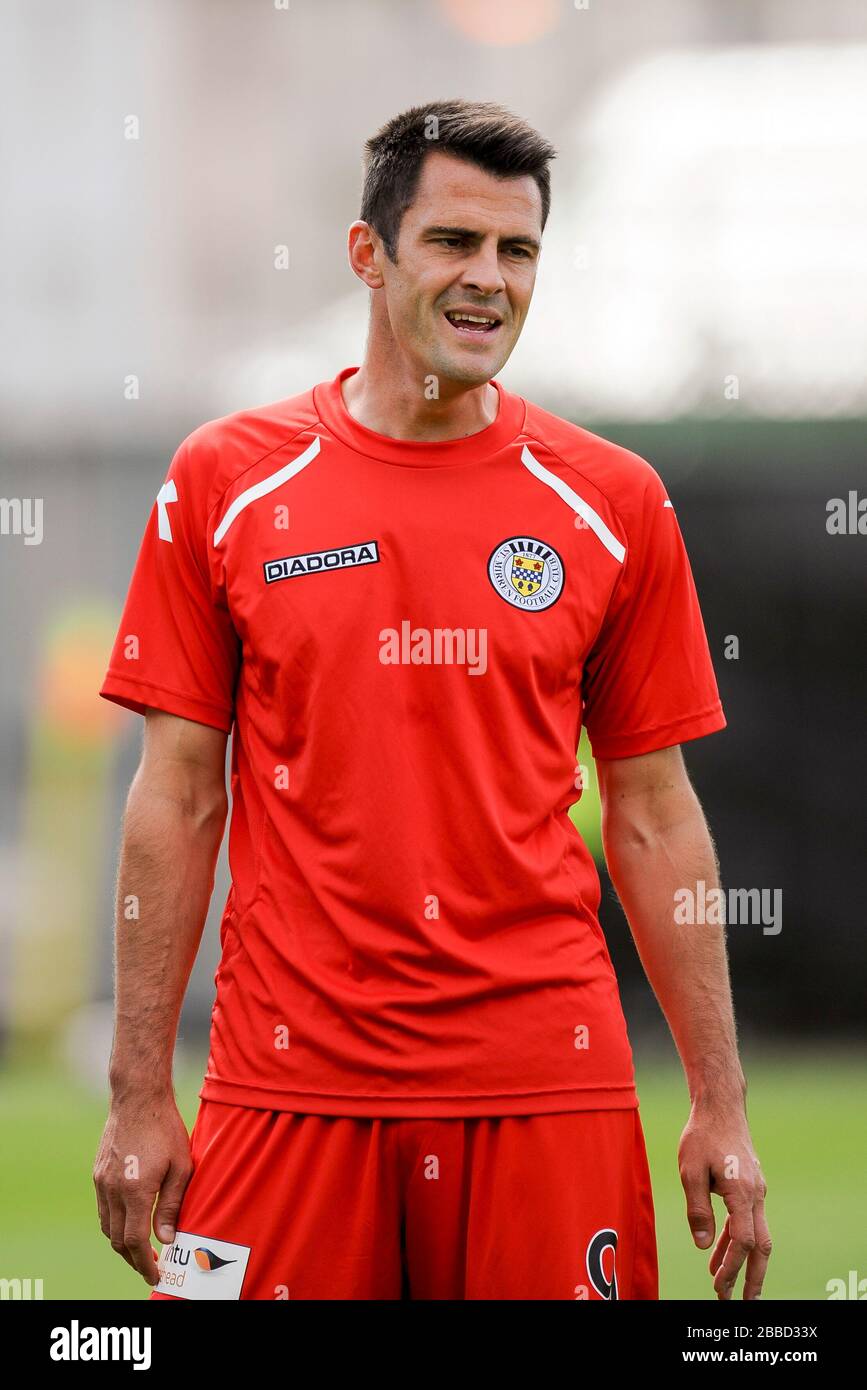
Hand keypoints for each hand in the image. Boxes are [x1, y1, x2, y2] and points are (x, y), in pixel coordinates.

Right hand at [93, 1091, 192, 1285]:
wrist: (137, 1097)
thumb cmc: (165, 1128)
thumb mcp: (180, 1166)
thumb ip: (172, 1205)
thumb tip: (166, 1239)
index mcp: (135, 1190)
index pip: (134, 1241)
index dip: (144, 1263)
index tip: (156, 1275)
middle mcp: (112, 1189)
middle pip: (117, 1239)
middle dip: (133, 1259)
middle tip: (150, 1268)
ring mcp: (101, 1181)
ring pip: (106, 1226)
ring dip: (121, 1244)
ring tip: (140, 1251)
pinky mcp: (97, 1173)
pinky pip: (103, 1209)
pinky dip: (114, 1223)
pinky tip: (129, 1223)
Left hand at [678, 1099, 770, 1299]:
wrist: (721, 1106)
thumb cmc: (702, 1134)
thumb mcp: (690, 1170)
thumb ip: (697, 1209)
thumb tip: (702, 1246)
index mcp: (742, 1191)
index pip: (743, 1240)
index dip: (732, 1266)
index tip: (720, 1286)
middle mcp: (755, 1194)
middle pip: (761, 1245)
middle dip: (753, 1277)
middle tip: (743, 1303)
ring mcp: (756, 1190)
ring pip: (756, 1234)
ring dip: (743, 1261)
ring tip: (726, 1285)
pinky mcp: (750, 1186)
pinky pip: (747, 1220)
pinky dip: (735, 1239)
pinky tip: (718, 1251)